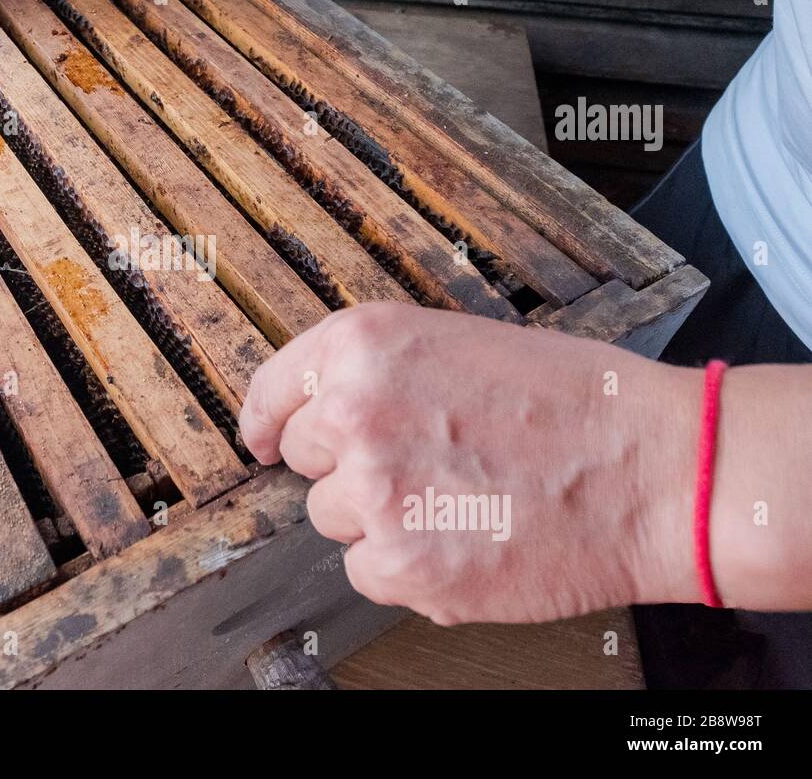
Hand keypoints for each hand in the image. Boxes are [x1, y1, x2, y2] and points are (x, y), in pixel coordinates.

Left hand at [238, 302, 701, 624]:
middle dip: (348, 466)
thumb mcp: (458, 344)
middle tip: (422, 465)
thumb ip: (378, 373)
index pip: (273, 390)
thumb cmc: (576, 402)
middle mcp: (355, 414)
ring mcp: (374, 494)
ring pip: (334, 519)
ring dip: (381, 518)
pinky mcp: (401, 566)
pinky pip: (366, 572)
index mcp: (365, 346)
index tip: (262, 440)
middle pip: (303, 460)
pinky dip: (407, 567)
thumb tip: (322, 412)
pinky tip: (465, 540)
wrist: (654, 470)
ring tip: (460, 499)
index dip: (266, 420)